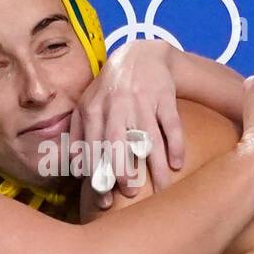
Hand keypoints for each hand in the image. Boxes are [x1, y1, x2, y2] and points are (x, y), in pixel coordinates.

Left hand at [71, 39, 184, 207]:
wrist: (140, 55)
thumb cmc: (109, 89)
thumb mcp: (87, 104)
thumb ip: (78, 134)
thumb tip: (75, 168)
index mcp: (94, 109)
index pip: (93, 145)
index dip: (97, 172)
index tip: (103, 197)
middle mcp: (116, 105)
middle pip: (118, 141)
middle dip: (122, 168)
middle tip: (129, 193)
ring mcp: (142, 100)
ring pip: (149, 137)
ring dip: (155, 165)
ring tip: (161, 189)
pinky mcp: (165, 97)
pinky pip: (172, 123)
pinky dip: (176, 144)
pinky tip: (178, 165)